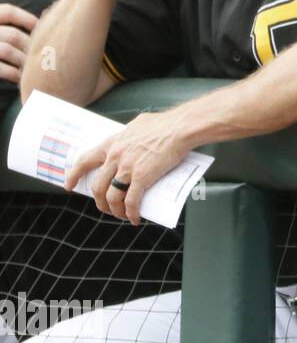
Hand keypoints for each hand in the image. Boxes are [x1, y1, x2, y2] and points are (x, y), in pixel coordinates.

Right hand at [0, 3, 38, 83]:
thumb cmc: (1, 50)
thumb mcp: (2, 34)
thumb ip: (11, 29)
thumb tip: (44, 22)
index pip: (8, 12)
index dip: (27, 19)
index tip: (40, 29)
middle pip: (13, 35)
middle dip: (30, 48)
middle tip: (43, 57)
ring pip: (7, 50)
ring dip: (23, 61)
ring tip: (32, 69)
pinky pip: (1, 68)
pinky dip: (15, 74)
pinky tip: (21, 78)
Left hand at [64, 110, 191, 224]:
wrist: (180, 128)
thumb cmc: (165, 124)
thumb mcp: (138, 125)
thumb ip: (130, 135)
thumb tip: (134, 137)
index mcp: (112, 144)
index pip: (84, 161)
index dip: (74, 175)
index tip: (70, 185)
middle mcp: (115, 157)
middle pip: (97, 186)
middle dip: (100, 202)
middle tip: (107, 207)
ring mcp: (127, 168)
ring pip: (111, 197)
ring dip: (114, 210)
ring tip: (121, 215)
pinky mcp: (142, 178)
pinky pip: (131, 201)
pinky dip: (131, 213)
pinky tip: (134, 218)